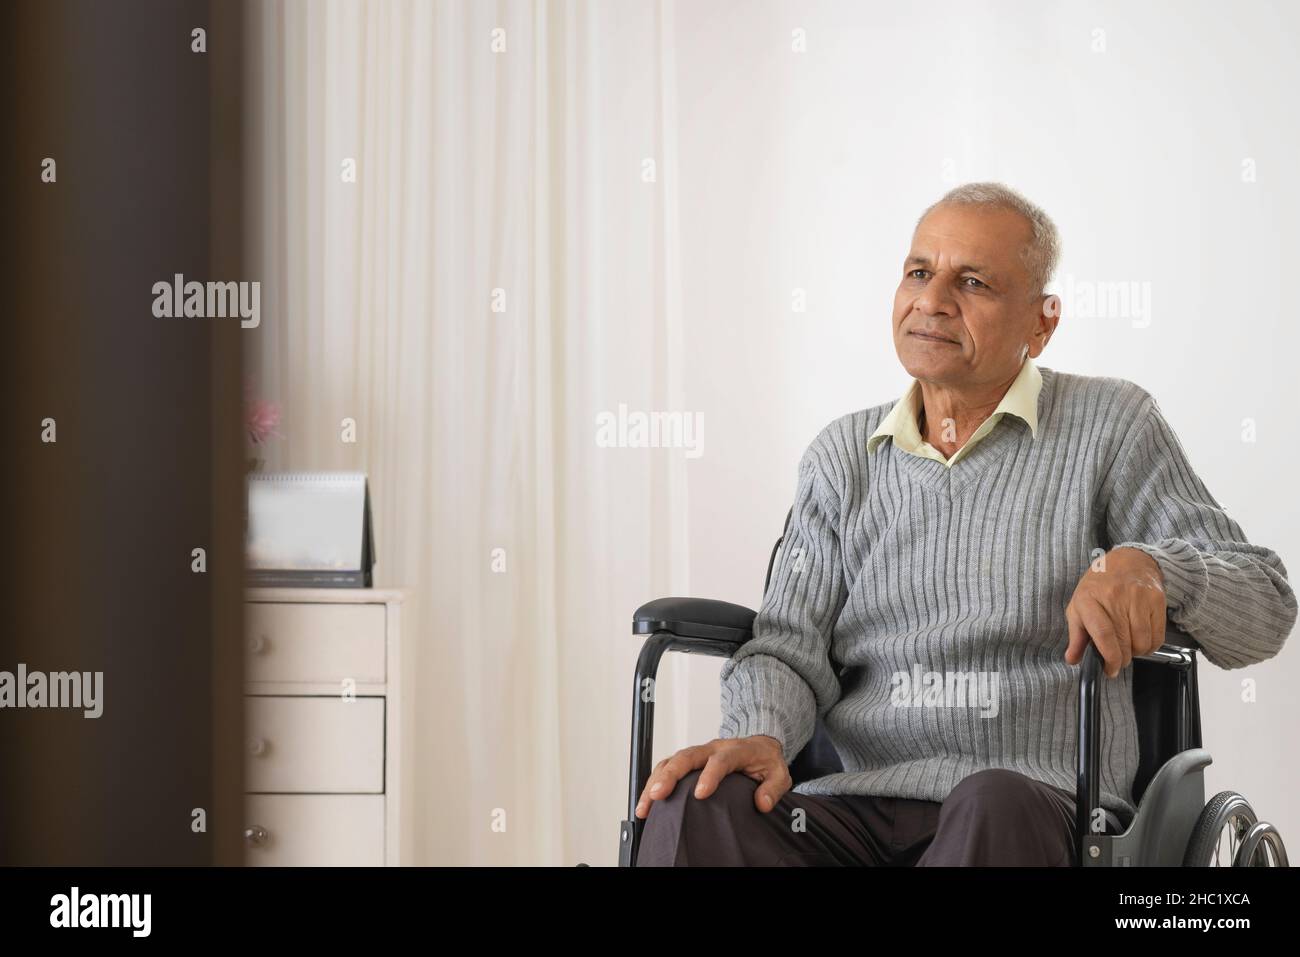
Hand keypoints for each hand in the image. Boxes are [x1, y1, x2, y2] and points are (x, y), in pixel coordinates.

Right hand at [633, 735, 789, 818]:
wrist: (758, 745)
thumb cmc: (765, 760)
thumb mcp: (779, 773)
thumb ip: (773, 787)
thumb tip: (761, 803)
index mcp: (735, 750)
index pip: (720, 760)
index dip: (710, 776)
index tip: (700, 794)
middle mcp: (712, 748)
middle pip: (686, 756)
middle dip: (670, 775)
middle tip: (658, 795)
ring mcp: (698, 753)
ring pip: (671, 761)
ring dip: (656, 781)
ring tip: (645, 805)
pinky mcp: (689, 761)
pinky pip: (667, 766)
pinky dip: (653, 782)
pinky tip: (646, 802)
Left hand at [1065, 547, 1166, 677]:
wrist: (1128, 561)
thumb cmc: (1099, 586)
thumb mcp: (1078, 606)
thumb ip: (1076, 636)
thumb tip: (1072, 659)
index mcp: (1089, 599)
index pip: (1103, 635)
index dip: (1109, 658)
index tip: (1110, 669)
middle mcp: (1114, 597)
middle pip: (1123, 642)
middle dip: (1121, 658)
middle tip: (1117, 658)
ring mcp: (1137, 597)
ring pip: (1142, 642)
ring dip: (1136, 652)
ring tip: (1128, 645)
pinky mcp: (1156, 600)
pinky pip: (1157, 637)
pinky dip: (1150, 646)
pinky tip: (1141, 640)